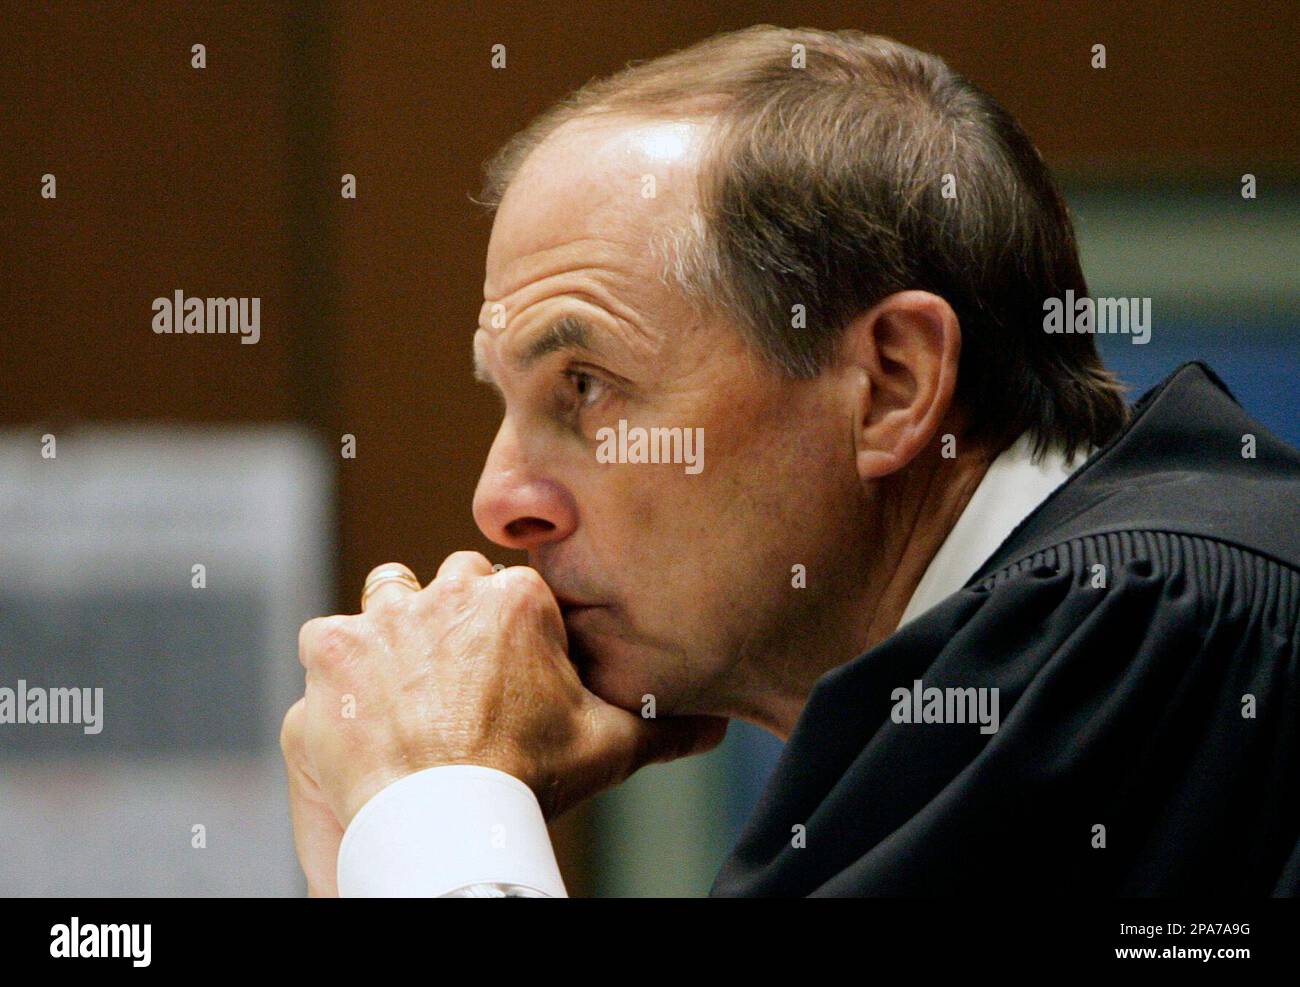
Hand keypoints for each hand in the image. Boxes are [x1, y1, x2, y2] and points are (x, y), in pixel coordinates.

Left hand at [280, 551, 726, 885]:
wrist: (442, 822)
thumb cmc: (528, 779)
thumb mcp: (609, 746)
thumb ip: (662, 723)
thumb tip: (716, 724)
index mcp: (514, 600)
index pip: (512, 588)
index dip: (512, 629)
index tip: (510, 669)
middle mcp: (444, 593)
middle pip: (449, 584)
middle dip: (454, 618)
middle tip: (461, 678)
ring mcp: (380, 619)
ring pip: (386, 597)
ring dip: (395, 628)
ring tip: (408, 683)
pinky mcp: (329, 653)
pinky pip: (329, 642)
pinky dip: (342, 672)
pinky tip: (364, 709)